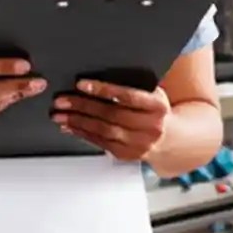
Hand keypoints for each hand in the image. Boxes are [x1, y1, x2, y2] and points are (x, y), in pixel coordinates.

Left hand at [51, 79, 170, 160]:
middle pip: (111, 114)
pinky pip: (102, 144)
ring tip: (60, 115)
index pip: (127, 96)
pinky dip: (83, 134)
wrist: (172, 138)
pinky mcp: (129, 155)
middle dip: (82, 106)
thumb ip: (132, 86)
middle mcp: (151, 126)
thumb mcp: (152, 93)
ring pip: (104, 131)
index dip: (103, 90)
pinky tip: (70, 127)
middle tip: (61, 101)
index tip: (81, 84)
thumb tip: (96, 77)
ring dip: (78, 122)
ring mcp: (140, 143)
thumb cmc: (155, 110)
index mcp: (157, 105)